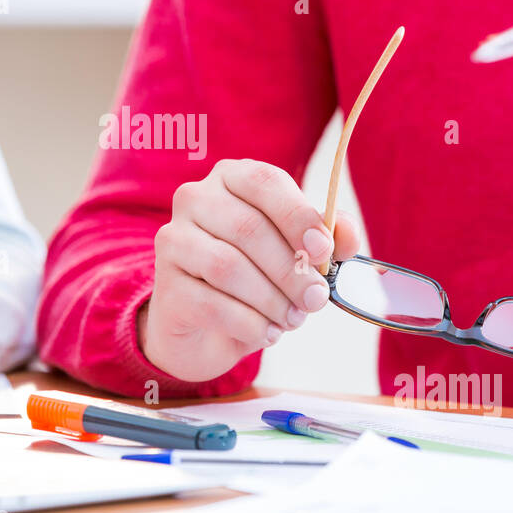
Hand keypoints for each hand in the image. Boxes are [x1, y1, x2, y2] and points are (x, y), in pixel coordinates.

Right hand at [141, 159, 359, 381]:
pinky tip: (267, 334)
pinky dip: (248, 323)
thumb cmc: (257, 278)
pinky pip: (211, 303)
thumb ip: (326, 238)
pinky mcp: (165, 283)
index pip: (265, 183)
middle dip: (291, 270)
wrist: (205, 328)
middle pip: (248, 229)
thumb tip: (346, 237)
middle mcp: (195, 198)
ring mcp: (173, 238)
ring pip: (228, 267)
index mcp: (233, 178)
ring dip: (271, 299)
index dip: (298, 216)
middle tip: (316, 300)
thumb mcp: (296, 253)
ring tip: (292, 319)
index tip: (325, 251)